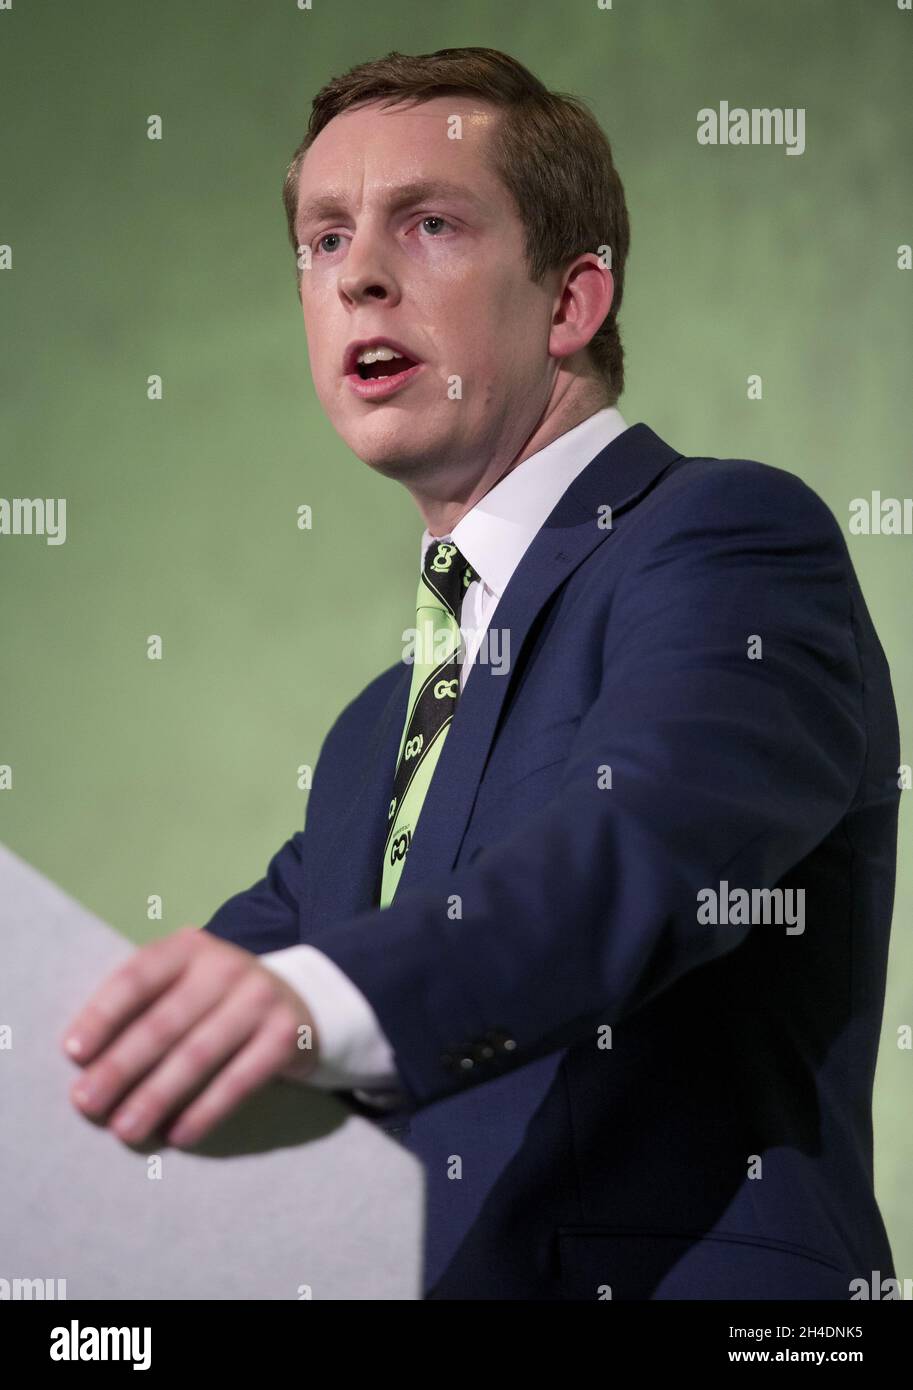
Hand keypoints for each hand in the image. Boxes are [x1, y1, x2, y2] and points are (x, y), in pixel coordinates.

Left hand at [60, 926, 319, 1147]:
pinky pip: (240, 1080)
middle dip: (121, 1066)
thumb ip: (142, 1006)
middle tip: (87, 1103)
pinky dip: (206, 1111)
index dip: (103, 1015)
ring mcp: (260, 998)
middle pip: (165, 1021)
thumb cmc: (214, 1000)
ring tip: (125, 1129)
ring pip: (199, 1054)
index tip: (73, 1053)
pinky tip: (178, 1135)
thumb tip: (86, 1061)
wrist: (296, 1001)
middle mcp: (226, 965)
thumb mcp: (182, 983)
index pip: (138, 977)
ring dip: (157, 1096)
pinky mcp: (286, 1036)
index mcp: (188, 948)